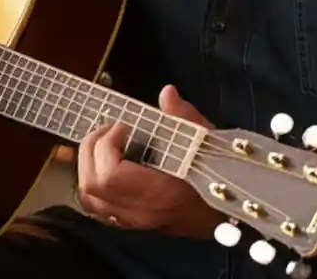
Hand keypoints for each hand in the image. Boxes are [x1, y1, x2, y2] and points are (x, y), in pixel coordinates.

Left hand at [76, 85, 222, 237]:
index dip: (107, 144)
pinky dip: (93, 183)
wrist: (228, 213)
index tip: (124, 126)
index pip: (110, 175)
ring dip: (88, 167)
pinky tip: (104, 165)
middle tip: (109, 130)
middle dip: (91, 150)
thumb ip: (184, 118)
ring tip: (103, 144)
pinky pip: (98, 207)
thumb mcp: (208, 142)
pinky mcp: (132, 222)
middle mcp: (141, 212)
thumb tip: (167, 94)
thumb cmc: (222, 178)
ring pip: (89, 198)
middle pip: (91, 185)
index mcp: (159, 194)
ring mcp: (134, 221)